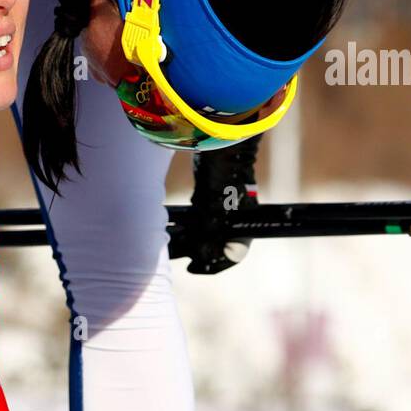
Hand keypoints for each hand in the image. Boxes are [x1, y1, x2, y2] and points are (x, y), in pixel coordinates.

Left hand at [170, 139, 260, 274]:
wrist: (221, 142)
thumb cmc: (223, 176)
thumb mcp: (214, 212)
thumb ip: (206, 237)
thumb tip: (199, 257)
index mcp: (244, 224)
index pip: (232, 254)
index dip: (213, 264)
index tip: (192, 268)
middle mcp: (234, 218)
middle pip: (213, 243)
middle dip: (192, 251)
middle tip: (173, 255)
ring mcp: (220, 206)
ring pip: (200, 230)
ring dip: (184, 237)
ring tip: (165, 241)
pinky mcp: (207, 195)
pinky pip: (194, 217)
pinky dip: (183, 223)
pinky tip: (167, 226)